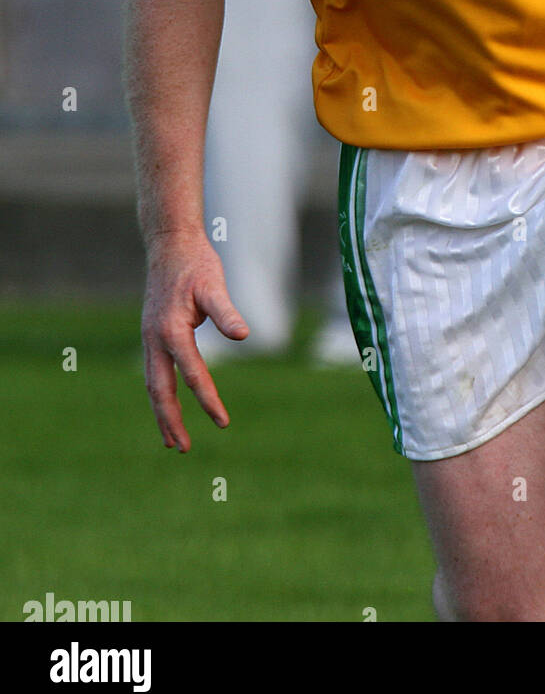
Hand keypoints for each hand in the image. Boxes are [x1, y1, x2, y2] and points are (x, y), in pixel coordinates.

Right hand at [141, 233, 248, 451]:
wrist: (170, 245)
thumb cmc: (196, 264)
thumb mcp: (214, 285)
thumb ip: (226, 312)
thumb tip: (244, 336)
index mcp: (171, 330)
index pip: (192, 373)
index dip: (208, 399)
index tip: (223, 422)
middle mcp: (155, 339)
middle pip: (160, 390)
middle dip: (171, 421)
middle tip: (183, 449)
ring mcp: (149, 338)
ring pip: (153, 385)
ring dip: (162, 414)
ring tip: (172, 441)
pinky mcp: (152, 336)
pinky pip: (154, 373)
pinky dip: (160, 395)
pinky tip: (168, 407)